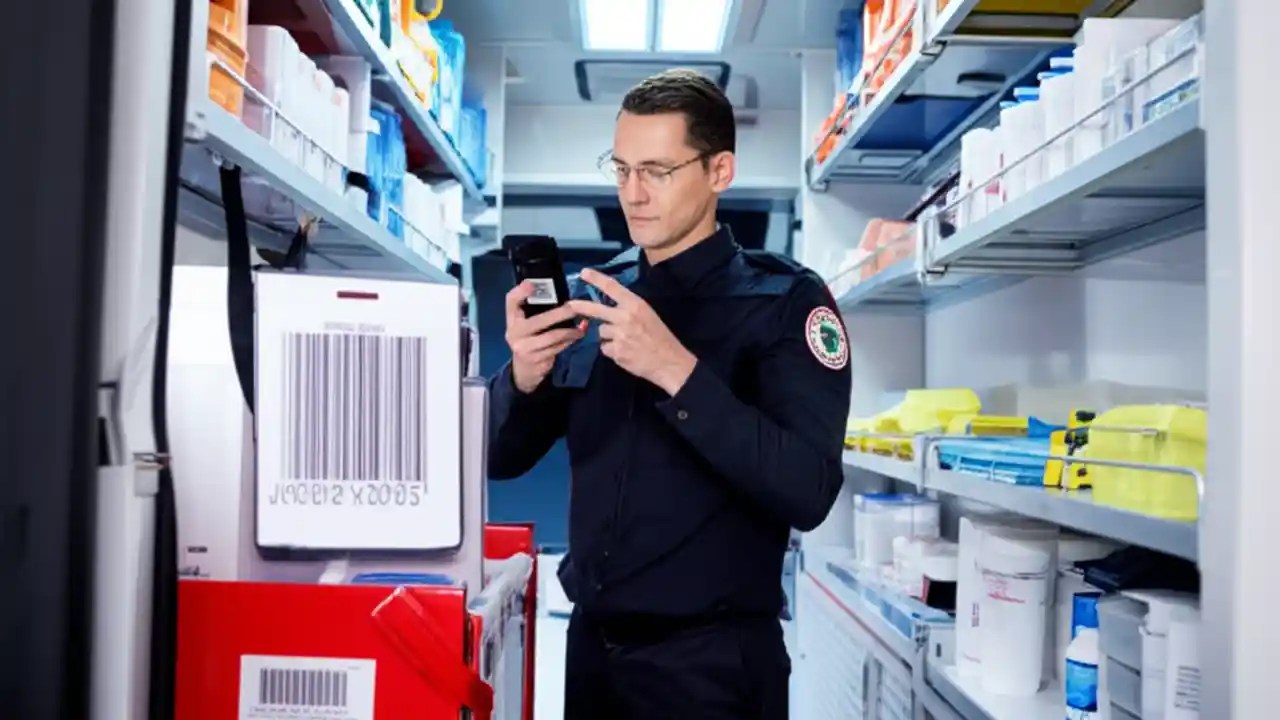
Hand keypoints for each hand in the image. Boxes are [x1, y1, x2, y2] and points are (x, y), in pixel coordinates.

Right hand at [504, 281, 584, 393]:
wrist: (523, 370)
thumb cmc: (529, 340)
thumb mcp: (526, 325)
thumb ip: (535, 311)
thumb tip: (560, 295)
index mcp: (512, 319)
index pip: (511, 301)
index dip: (520, 292)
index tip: (531, 284)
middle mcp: (514, 332)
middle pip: (539, 320)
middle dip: (560, 314)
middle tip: (576, 308)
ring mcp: (524, 348)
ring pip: (552, 337)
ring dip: (570, 331)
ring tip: (582, 325)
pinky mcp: (536, 360)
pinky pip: (557, 348)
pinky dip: (569, 341)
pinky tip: (577, 336)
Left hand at [566, 268, 696, 395]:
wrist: (669, 361)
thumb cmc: (660, 336)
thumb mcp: (648, 314)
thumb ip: (628, 309)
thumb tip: (609, 308)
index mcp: (635, 305)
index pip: (612, 287)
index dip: (596, 278)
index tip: (584, 272)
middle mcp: (624, 317)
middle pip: (596, 309)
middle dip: (581, 306)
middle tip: (570, 305)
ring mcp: (619, 335)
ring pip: (601, 331)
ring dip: (608, 336)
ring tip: (625, 341)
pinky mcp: (615, 351)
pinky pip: (605, 348)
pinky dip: (612, 350)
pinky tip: (625, 352)